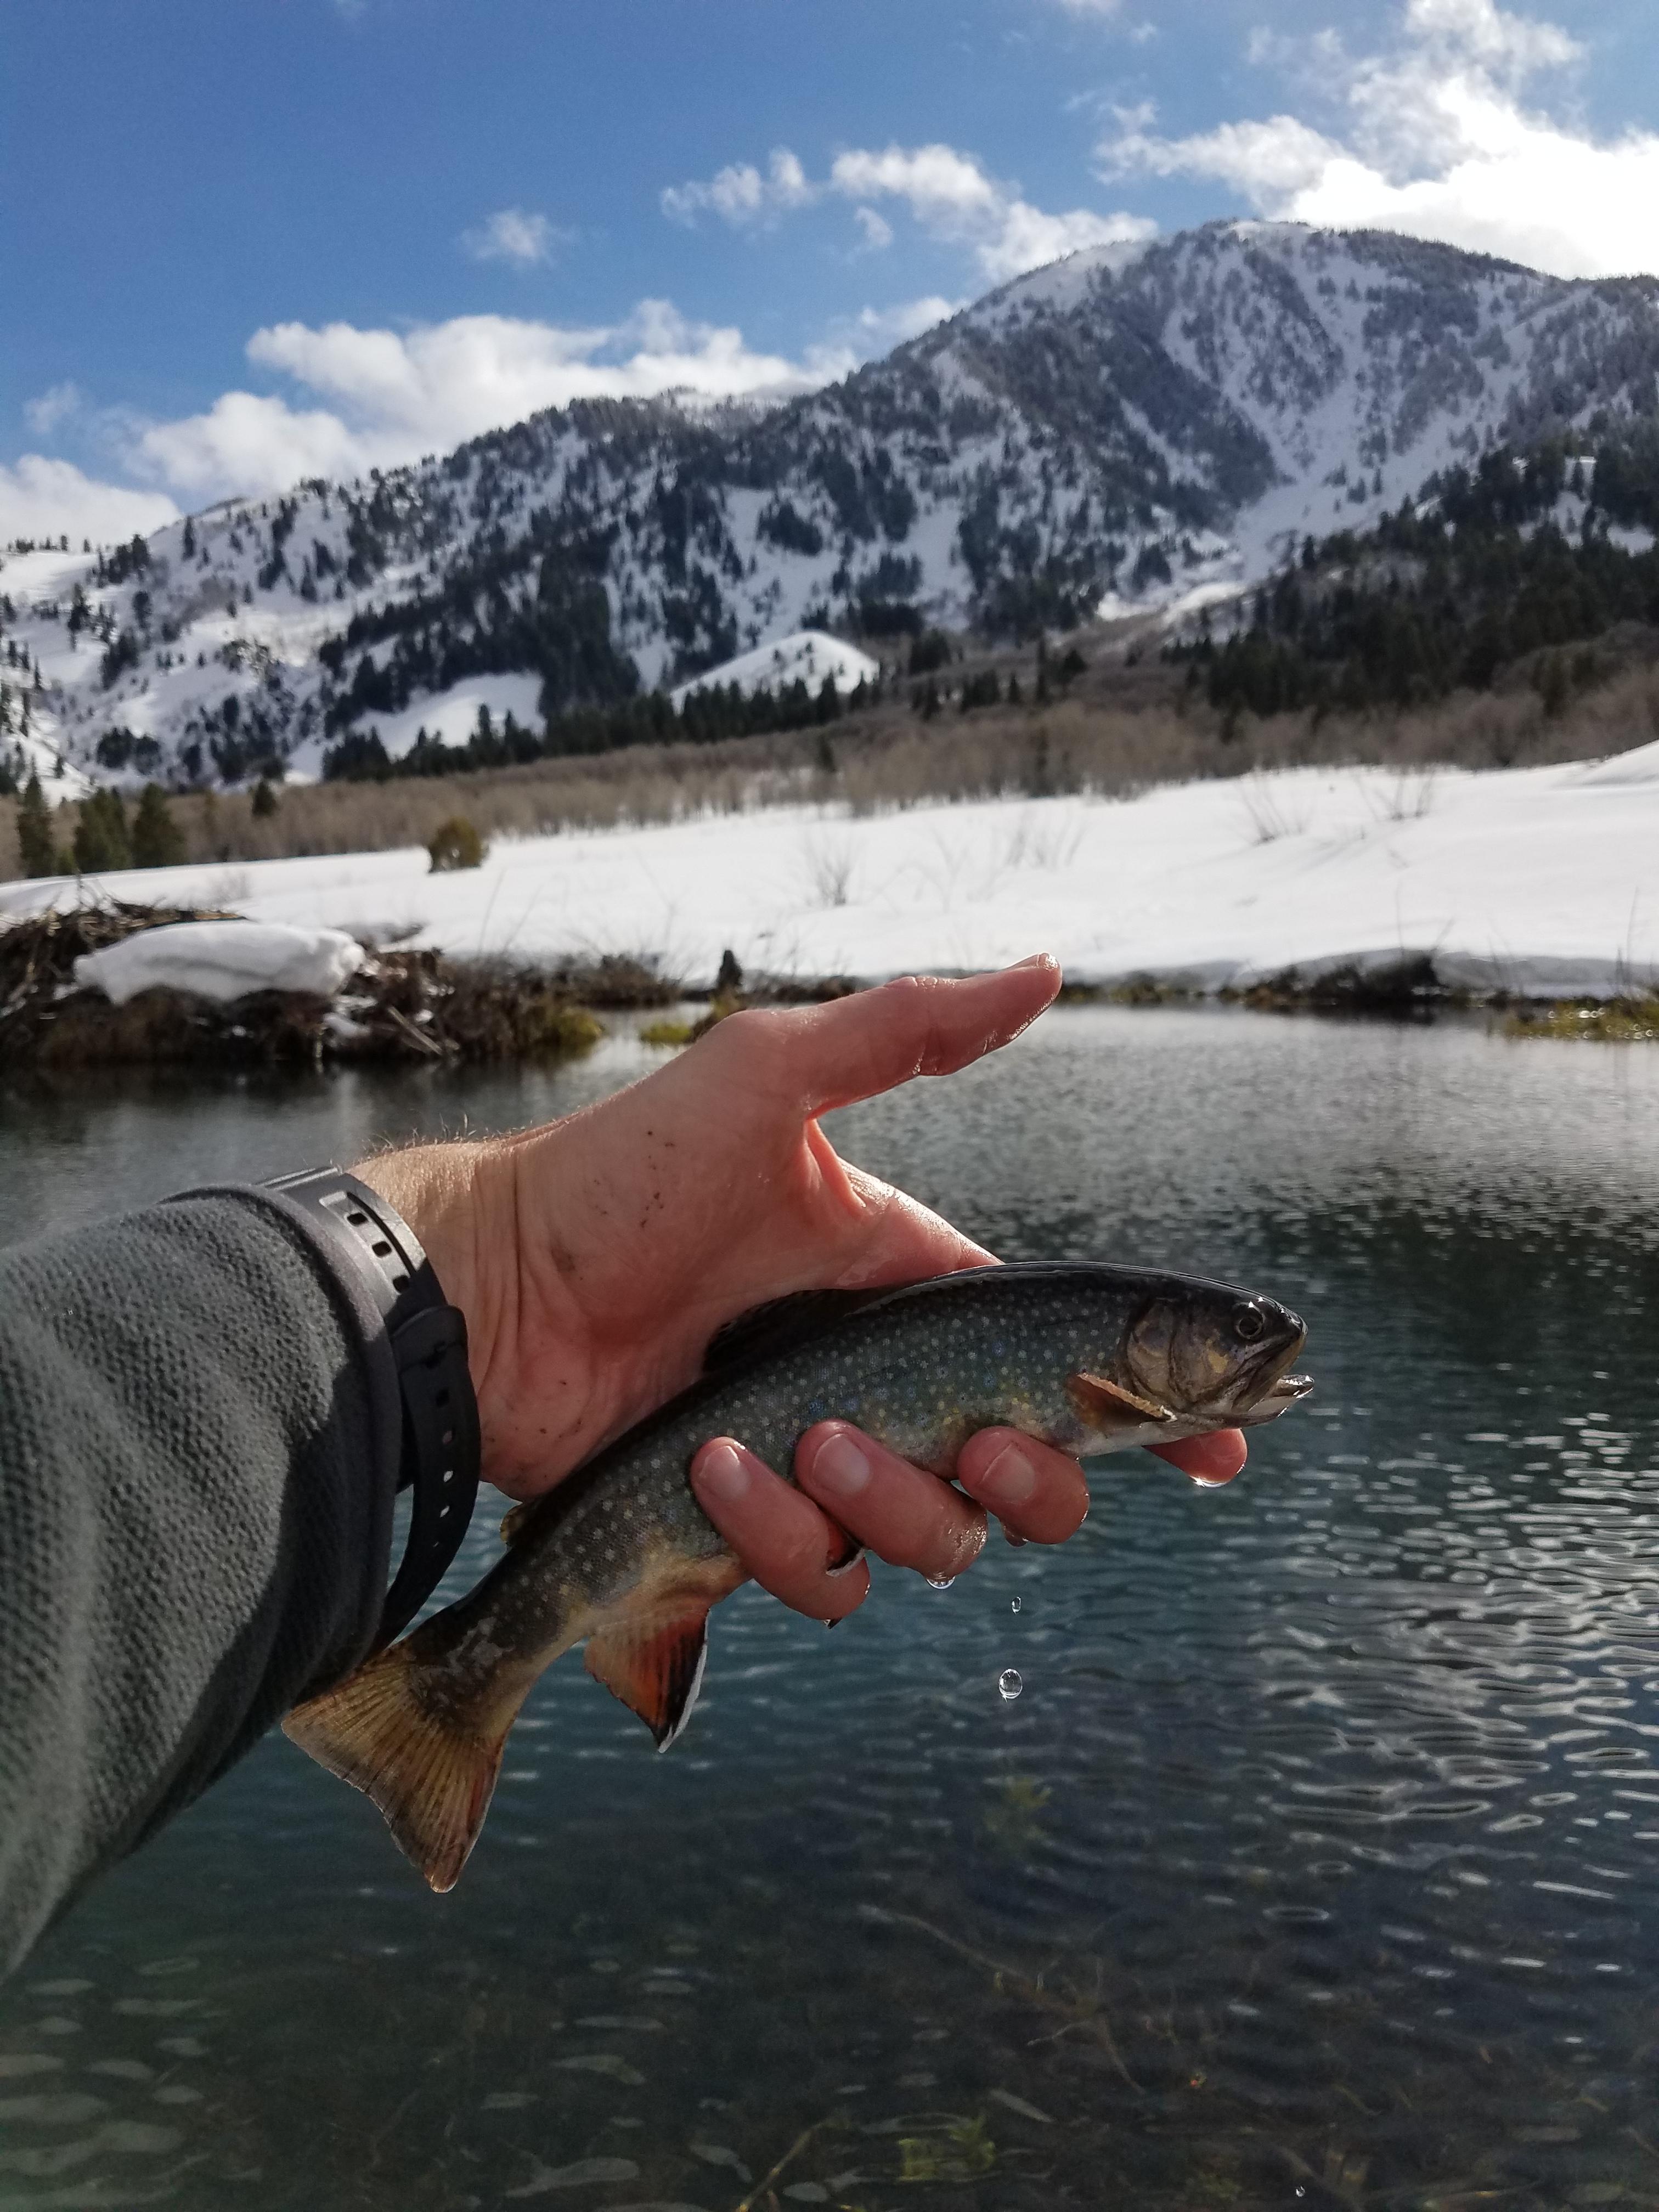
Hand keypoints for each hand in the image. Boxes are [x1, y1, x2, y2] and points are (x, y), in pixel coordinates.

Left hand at [353, 958, 1245, 1622]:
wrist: (489, 1290)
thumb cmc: (621, 1175)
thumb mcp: (768, 1078)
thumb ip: (907, 1031)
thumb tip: (1043, 969)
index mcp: (909, 1285)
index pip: (1061, 1358)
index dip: (1154, 1409)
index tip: (1231, 1446)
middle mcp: (882, 1384)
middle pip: (1027, 1475)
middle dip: (1033, 1476)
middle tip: (980, 1441)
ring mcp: (819, 1467)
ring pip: (936, 1540)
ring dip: (884, 1501)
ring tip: (795, 1440)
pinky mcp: (750, 1531)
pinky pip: (821, 1579)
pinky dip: (778, 1540)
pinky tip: (713, 1474)